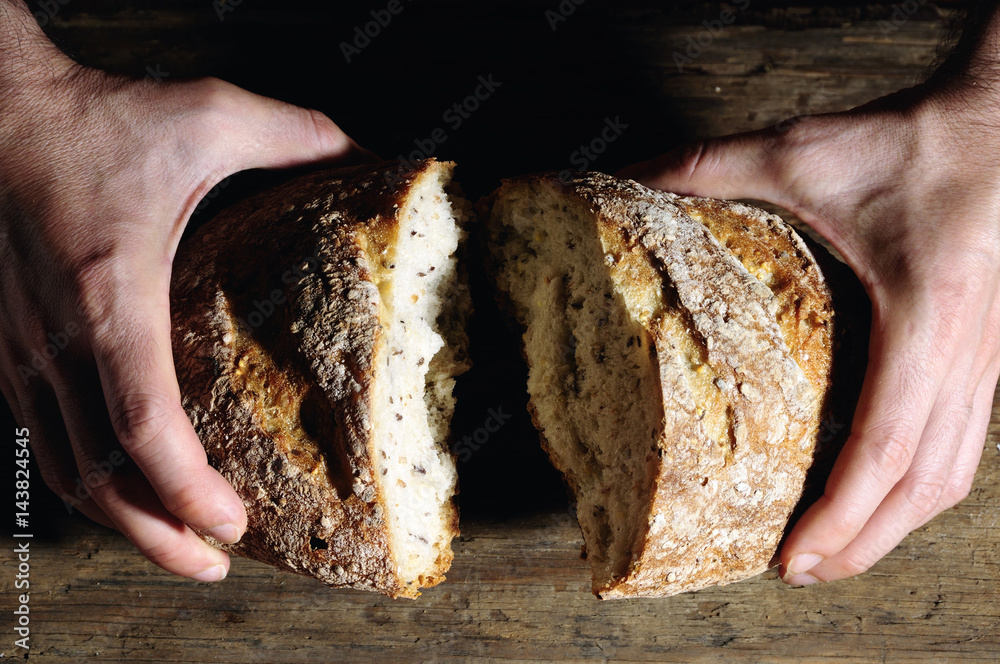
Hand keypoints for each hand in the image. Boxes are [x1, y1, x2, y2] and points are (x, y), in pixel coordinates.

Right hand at [0, 18, 367, 580]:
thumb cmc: (90, 119)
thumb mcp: (206, 115)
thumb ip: (292, 134)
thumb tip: (359, 153)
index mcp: (111, 296)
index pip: (142, 423)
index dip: (187, 489)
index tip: (234, 524)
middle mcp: (56, 339)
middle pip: (100, 474)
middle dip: (158, 535)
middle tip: (216, 564)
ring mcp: (21, 352)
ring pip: (64, 468)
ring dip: (121, 520)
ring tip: (177, 546)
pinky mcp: (6, 349)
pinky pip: (42, 437)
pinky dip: (87, 478)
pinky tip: (123, 486)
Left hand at [620, 79, 999, 584]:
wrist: (998, 124)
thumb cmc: (912, 141)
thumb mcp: (805, 150)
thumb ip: (715, 164)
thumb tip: (636, 179)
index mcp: (926, 318)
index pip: (887, 446)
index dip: (841, 515)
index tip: (794, 557)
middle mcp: (965, 356)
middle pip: (925, 485)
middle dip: (863, 544)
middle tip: (800, 574)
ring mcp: (985, 361)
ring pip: (954, 475)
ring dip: (896, 528)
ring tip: (836, 555)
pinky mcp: (983, 355)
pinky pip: (964, 445)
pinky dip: (921, 489)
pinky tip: (884, 498)